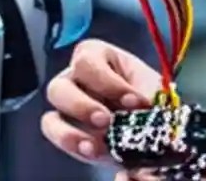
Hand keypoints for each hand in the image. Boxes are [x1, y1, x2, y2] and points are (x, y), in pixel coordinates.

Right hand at [41, 39, 163, 163]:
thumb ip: (145, 96)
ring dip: (70, 130)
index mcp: (97, 56)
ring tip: (96, 144)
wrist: (152, 126)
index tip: (135, 102)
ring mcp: (67, 105)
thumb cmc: (149, 99)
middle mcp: (75, 77)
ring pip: (51, 114)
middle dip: (83, 106)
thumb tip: (140, 110)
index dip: (109, 83)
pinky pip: (53, 134)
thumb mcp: (153, 91)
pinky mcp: (65, 130)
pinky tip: (90, 150)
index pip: (88, 62)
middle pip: (60, 86)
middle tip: (107, 121)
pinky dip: (70, 142)